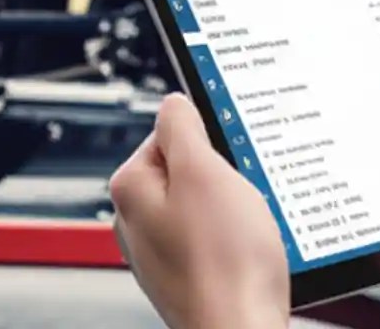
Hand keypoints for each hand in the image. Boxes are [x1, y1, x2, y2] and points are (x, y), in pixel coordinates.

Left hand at [110, 94, 289, 328]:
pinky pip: (216, 239)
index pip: (170, 133)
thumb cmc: (224, 262)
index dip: (208, 139)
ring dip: (233, 210)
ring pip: (207, 206)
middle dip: (223, 176)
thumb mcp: (204, 172)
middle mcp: (137, 222)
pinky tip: (248, 252)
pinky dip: (236, 240)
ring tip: (246, 229)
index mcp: (131, 188)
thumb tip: (173, 103)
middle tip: (241, 196)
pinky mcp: (189, 275)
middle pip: (189, 170)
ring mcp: (162, 252)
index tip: (227, 156)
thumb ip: (183, 128)